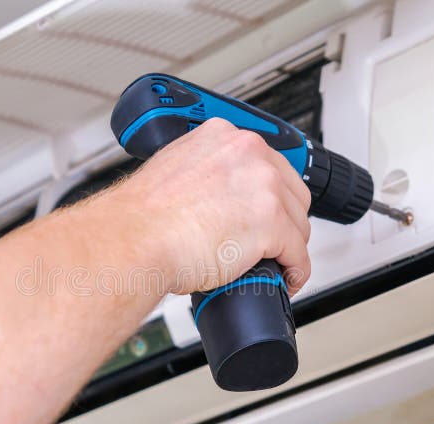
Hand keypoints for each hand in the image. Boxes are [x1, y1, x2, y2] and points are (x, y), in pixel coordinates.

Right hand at [106, 118, 311, 294]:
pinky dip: (295, 270)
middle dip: (284, 219)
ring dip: (289, 246)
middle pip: (290, 190)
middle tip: (271, 241)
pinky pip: (297, 254)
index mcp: (221, 136)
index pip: (266, 163)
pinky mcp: (271, 224)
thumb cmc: (142, 218)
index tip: (266, 209)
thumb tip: (212, 197)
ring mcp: (263, 186)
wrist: (134, 241)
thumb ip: (199, 173)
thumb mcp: (171, 172)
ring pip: (298, 223)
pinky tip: (286, 278)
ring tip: (275, 263)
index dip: (269, 193)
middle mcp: (246, 153)